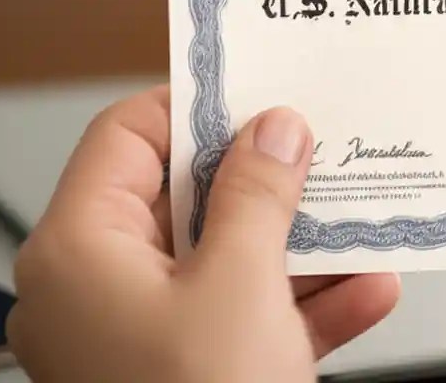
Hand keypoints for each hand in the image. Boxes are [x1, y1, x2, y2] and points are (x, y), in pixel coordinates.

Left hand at [7, 86, 399, 381]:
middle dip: (266, 181)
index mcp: (78, 250)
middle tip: (320, 149)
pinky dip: (302, 306)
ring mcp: (139, 338)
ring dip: (298, 246)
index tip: (260, 90)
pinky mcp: (184, 375)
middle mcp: (95, 289)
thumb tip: (273, 130)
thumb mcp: (240, 285)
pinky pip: (244, 320)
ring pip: (223, 262)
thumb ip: (259, 193)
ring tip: (358, 218)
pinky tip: (367, 292)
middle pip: (185, 201)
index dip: (195, 107)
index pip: (127, 137)